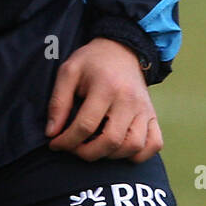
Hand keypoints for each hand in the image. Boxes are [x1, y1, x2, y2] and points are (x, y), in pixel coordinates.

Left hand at [45, 37, 163, 162]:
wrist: (122, 49)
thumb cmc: (92, 62)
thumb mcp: (69, 72)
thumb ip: (58, 102)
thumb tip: (52, 133)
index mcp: (106, 87)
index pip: (86, 125)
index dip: (67, 141)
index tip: (55, 144)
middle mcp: (129, 100)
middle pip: (111, 141)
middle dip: (87, 153)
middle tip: (74, 149)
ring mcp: (144, 109)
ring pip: (133, 146)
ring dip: (111, 156)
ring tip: (95, 148)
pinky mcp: (153, 115)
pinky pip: (154, 144)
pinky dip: (139, 155)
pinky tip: (121, 150)